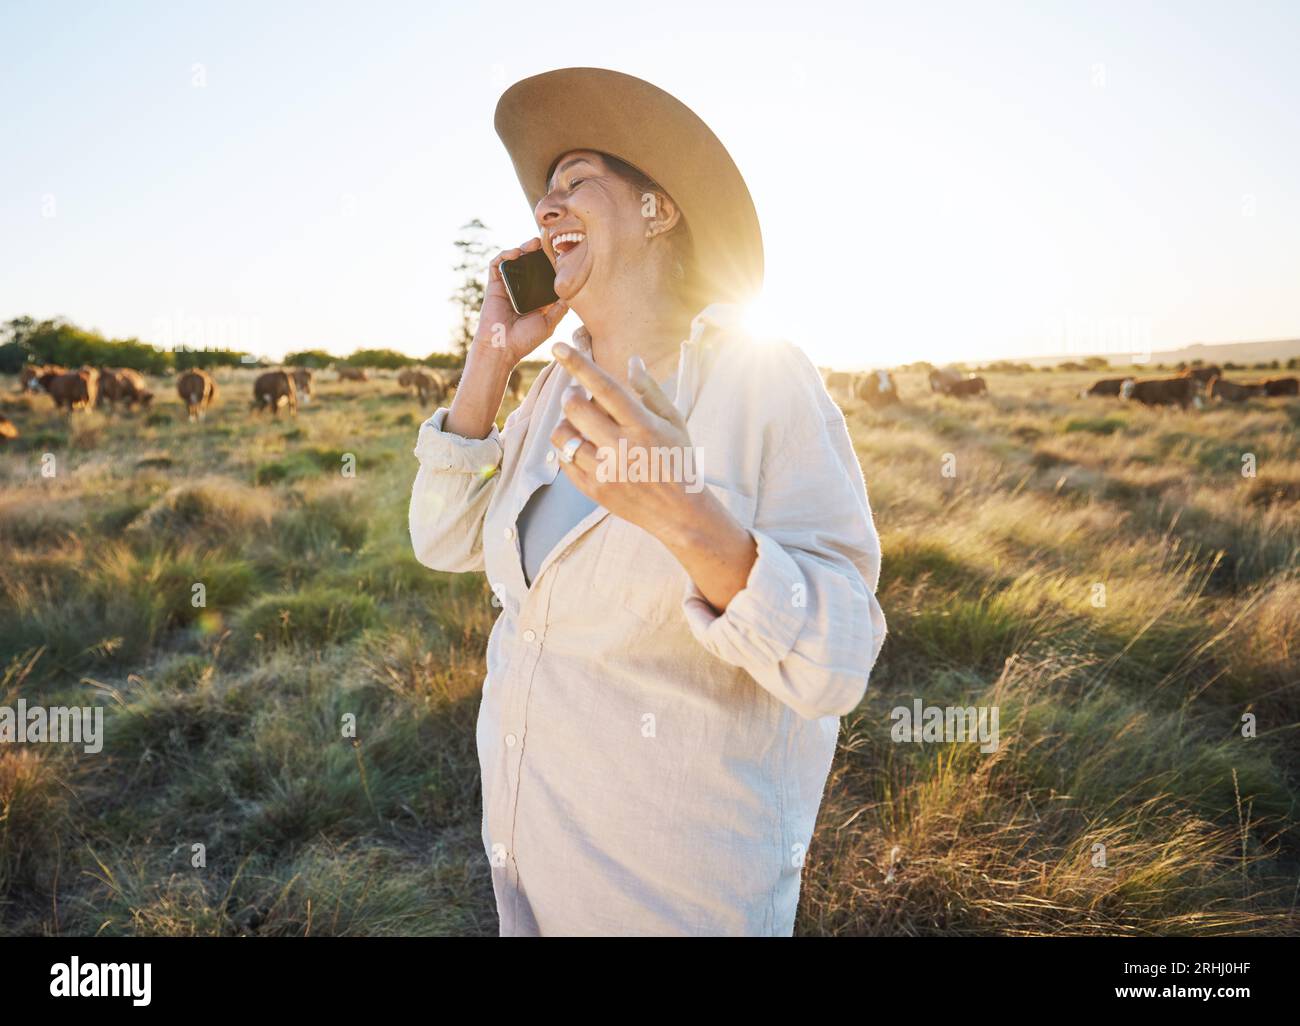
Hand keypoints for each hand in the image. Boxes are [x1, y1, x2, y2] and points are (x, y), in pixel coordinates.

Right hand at [474, 238, 568, 364]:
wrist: (502, 348)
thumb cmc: (524, 340)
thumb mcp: (549, 322)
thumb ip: (560, 307)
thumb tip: (573, 291)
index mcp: (535, 297)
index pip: (544, 273)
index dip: (551, 262)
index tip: (562, 252)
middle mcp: (522, 289)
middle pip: (530, 263)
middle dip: (538, 250)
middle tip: (548, 242)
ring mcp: (507, 286)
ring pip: (515, 260)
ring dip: (523, 247)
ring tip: (534, 243)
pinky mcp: (494, 285)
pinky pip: (496, 264)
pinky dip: (505, 255)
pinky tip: (515, 252)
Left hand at [548, 342, 702, 542]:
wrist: (680, 512)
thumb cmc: (678, 459)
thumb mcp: (674, 421)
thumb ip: (650, 390)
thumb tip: (633, 360)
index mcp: (643, 426)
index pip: (605, 388)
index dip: (580, 365)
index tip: (559, 347)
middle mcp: (621, 448)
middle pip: (575, 409)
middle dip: (570, 396)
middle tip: (577, 397)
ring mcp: (605, 472)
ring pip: (563, 436)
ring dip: (566, 424)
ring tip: (581, 426)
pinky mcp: (594, 491)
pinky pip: (563, 461)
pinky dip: (568, 449)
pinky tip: (583, 448)